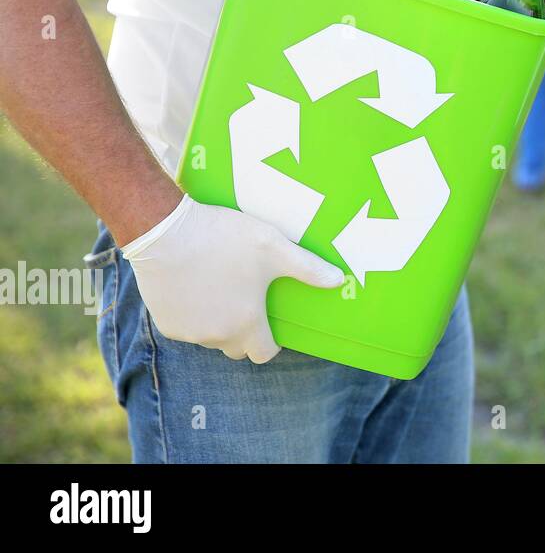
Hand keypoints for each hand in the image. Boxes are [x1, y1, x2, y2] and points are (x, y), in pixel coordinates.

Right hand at [122, 195, 345, 362]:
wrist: (166, 232)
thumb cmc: (224, 239)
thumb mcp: (274, 248)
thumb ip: (308, 268)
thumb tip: (339, 280)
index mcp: (246, 324)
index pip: (264, 353)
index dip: (271, 341)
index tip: (270, 320)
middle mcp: (216, 336)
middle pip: (237, 347)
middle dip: (246, 331)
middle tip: (249, 299)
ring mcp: (188, 332)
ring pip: (211, 337)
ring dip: (219, 322)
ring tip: (223, 287)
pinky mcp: (165, 323)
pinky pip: (188, 327)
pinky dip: (194, 315)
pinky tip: (197, 285)